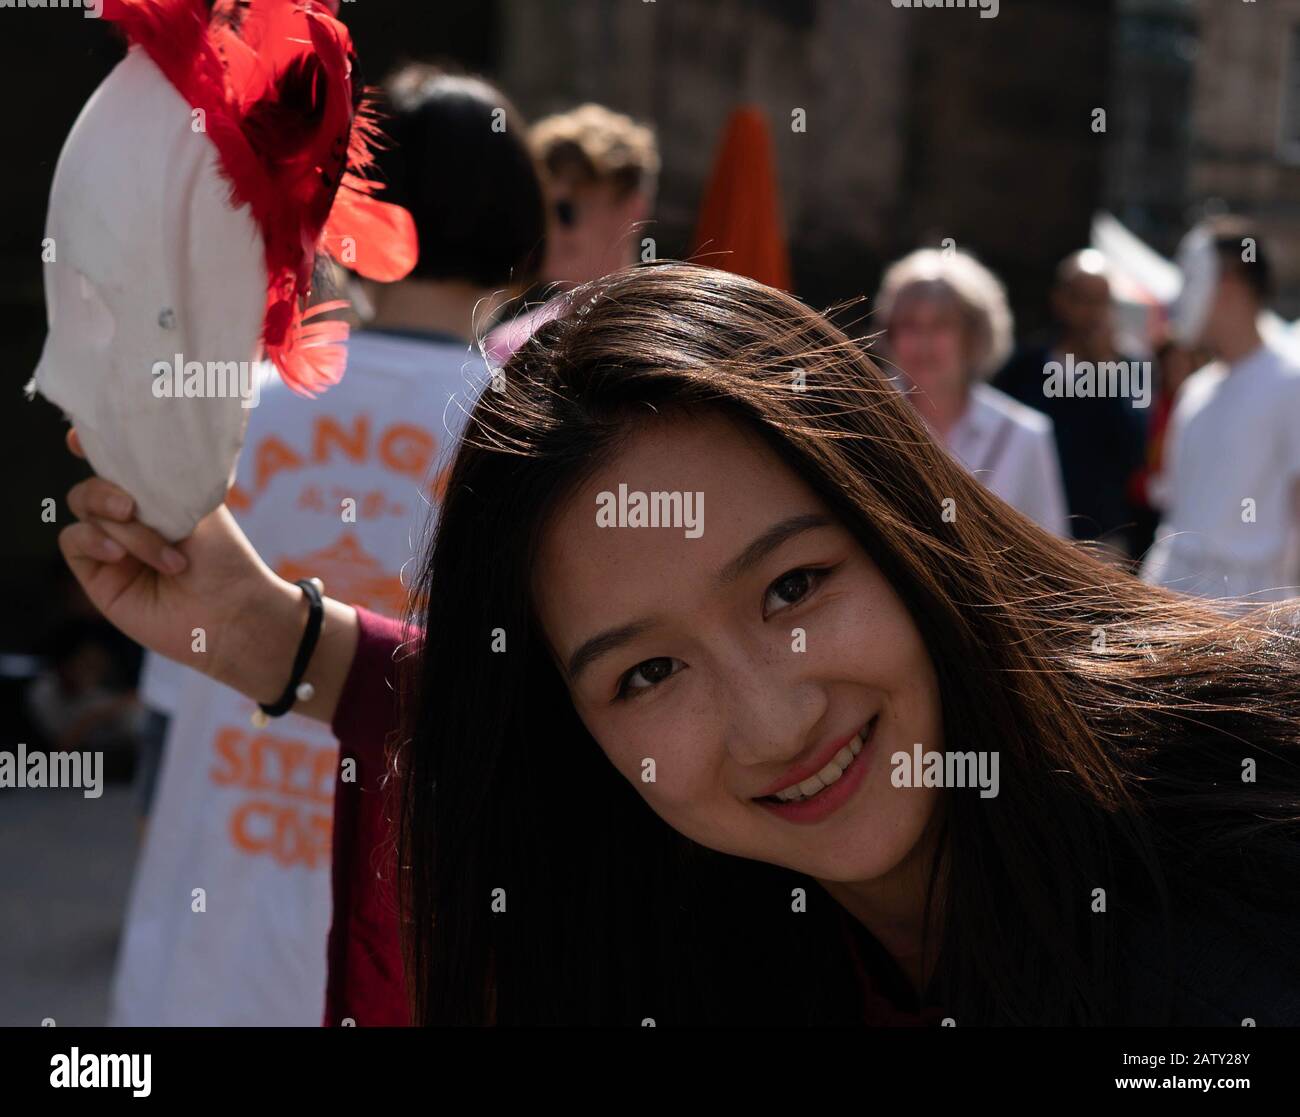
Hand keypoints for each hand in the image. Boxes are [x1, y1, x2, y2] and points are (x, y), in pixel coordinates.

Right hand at [57, 428, 359, 718]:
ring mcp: (112, 548)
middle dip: (108, 490)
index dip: (96, 446)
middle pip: (93, 485)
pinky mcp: (98, 577)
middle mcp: (130, 520)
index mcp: (156, 499)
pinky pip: (74, 542)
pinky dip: (95, 541)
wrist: (232, 612)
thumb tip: (132, 449)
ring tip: (165, 557)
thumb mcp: (199, 507)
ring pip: (86, 512)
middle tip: (132, 506)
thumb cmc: (226, 560)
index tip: (79, 437)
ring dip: (126, 530)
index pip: (117, 467)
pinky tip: (119, 554)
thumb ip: (163, 479)